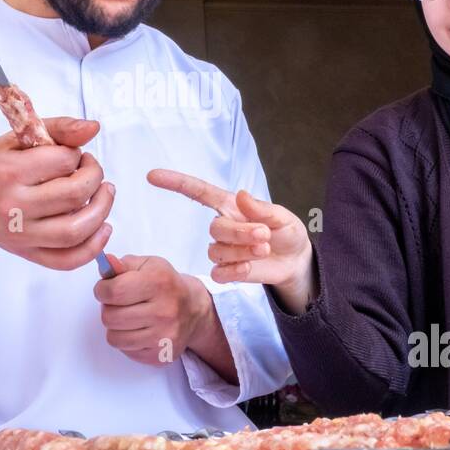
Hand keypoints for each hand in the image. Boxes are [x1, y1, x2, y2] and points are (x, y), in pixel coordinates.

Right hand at [0, 116, 113, 270]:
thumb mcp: (18, 140)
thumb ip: (58, 128)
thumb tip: (93, 128)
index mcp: (7, 171)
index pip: (63, 161)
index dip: (78, 154)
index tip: (73, 155)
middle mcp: (12, 206)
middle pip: (74, 194)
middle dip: (95, 178)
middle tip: (92, 171)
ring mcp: (20, 235)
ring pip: (76, 230)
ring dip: (102, 209)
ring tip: (104, 193)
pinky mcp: (28, 254)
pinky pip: (68, 260)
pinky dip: (94, 247)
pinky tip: (103, 227)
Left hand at [93, 254, 214, 366]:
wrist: (193, 310)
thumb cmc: (165, 285)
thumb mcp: (147, 265)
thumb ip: (122, 265)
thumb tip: (106, 263)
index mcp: (159, 283)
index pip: (114, 292)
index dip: (102, 290)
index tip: (105, 289)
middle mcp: (164, 311)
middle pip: (110, 317)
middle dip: (108, 309)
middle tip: (119, 304)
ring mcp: (163, 336)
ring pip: (114, 337)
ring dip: (116, 327)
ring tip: (128, 317)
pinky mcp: (160, 355)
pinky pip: (125, 350)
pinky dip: (126, 340)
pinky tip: (138, 329)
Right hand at [147, 169, 313, 309]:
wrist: (295, 261)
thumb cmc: (286, 233)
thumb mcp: (282, 217)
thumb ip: (262, 208)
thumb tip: (241, 195)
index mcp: (231, 206)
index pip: (198, 192)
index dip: (176, 182)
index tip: (153, 176)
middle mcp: (223, 227)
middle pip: (215, 228)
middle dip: (240, 233)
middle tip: (264, 235)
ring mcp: (223, 250)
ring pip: (216, 250)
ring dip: (241, 251)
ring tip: (263, 249)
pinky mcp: (227, 271)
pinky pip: (218, 272)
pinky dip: (233, 271)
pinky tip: (248, 268)